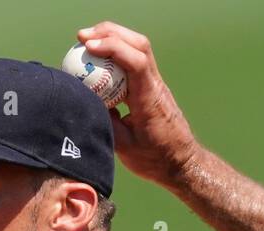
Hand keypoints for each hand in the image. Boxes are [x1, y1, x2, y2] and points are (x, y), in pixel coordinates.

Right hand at [77, 21, 199, 185]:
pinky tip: (100, 59)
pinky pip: (135, 60)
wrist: (182, 163)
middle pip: (138, 44)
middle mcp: (155, 85)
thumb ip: (106, 121)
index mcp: (149, 99)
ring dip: (114, 39)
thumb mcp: (124, 147)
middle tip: (82, 36)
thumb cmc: (155, 159)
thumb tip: (87, 100)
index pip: (135, 61)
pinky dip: (117, 52)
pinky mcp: (152, 87)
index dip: (112, 47)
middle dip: (109, 33)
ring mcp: (156, 84)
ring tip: (88, 41)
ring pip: (139, 48)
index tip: (88, 46)